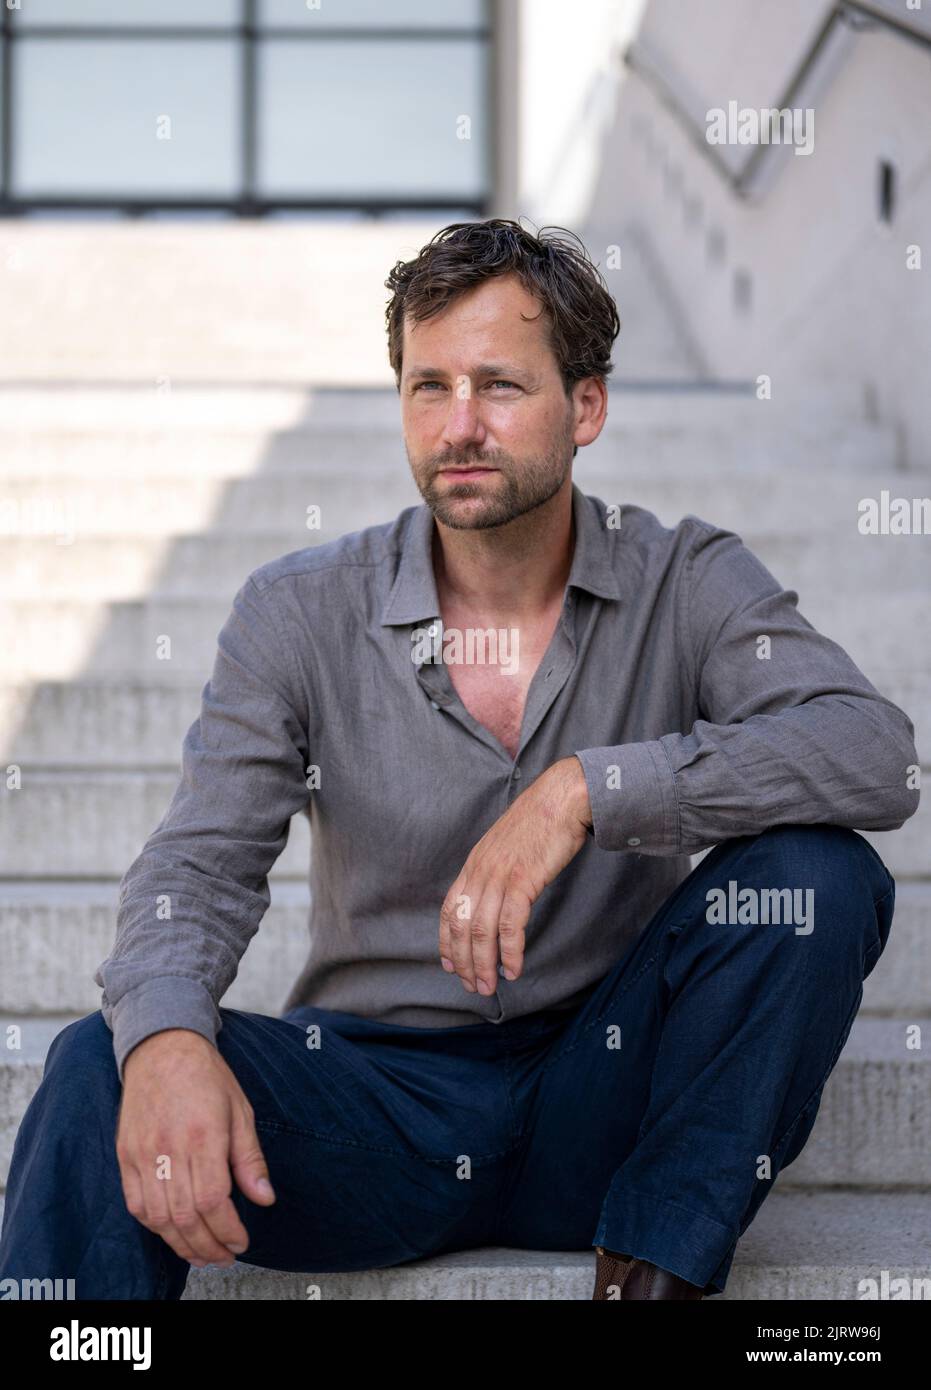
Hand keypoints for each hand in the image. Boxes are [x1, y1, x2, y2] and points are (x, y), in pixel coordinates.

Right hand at [117, 1028, 275, 1268]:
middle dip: (208, 1246)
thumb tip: (265, 1199)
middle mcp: (169, 1148)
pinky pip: (136, 1204)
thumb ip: (250, 1159)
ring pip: (158, 1217)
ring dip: (181, 1244)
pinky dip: (155, 1226)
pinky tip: (173, 1232)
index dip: (228, 1230)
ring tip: (202, 1254)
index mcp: (203, 1135)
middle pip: (185, 1216)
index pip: (214, 1201)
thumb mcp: (240, 1110)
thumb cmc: (206, 1077)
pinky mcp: (125, 1155)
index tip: (242, 1240)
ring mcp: (142, 1153)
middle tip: (225, 1255)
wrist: (162, 1048)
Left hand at [439, 755, 591, 994]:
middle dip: (463, 962)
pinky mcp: (523, 880)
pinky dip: (510, 952)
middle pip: (461, 926)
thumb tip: (497, 894)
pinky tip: (513, 968)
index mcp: (474, 864)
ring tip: (489, 986)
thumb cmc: (540, 821)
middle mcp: (480, 871)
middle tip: (472, 986)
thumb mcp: (506, 845)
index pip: (449, 910)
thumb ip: (496, 869)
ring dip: (484, 964)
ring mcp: (499, 876)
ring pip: (481, 931)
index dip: (446, 942)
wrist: (561, 798)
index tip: (449, 965)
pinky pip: (510, 925)